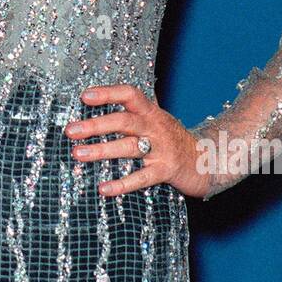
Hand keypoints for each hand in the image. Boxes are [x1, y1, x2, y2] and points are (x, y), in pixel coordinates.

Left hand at [63, 83, 212, 199]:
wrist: (210, 159)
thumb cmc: (173, 140)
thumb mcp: (156, 121)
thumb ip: (133, 115)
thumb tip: (98, 110)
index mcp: (151, 112)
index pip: (130, 94)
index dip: (108, 92)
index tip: (85, 96)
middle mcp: (155, 127)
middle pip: (123, 121)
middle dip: (95, 125)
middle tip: (71, 130)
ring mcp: (162, 148)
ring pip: (128, 147)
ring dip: (101, 151)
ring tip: (77, 154)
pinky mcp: (166, 170)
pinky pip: (141, 177)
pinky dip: (122, 184)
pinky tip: (104, 189)